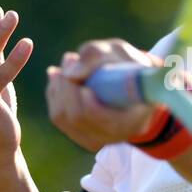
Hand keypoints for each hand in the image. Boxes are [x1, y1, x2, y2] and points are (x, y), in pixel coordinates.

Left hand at [45, 39, 159, 152]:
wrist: (136, 82)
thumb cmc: (129, 66)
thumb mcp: (119, 52)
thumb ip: (96, 55)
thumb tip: (70, 73)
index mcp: (134, 119)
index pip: (103, 119)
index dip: (87, 101)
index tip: (80, 74)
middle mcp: (115, 136)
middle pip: (77, 117)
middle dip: (67, 85)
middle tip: (70, 58)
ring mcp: (97, 139)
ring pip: (62, 117)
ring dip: (59, 87)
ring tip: (67, 65)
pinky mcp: (81, 136)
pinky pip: (58, 117)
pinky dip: (55, 94)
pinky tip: (60, 78)